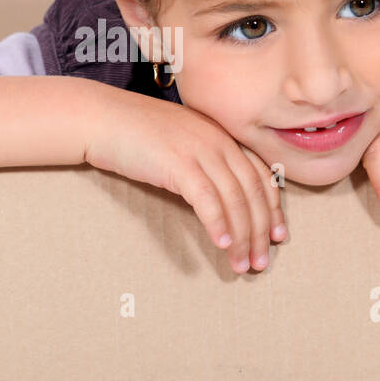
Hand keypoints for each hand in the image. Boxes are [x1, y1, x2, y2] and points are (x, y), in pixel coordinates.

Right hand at [82, 89, 287, 273]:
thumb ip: (200, 160)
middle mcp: (216, 140)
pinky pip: (206, 199)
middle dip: (262, 230)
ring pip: (234, 198)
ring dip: (243, 236)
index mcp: (220, 134)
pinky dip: (218, 224)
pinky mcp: (177, 163)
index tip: (279, 235)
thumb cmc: (133, 133)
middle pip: (252, 190)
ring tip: (242, 263)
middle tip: (262, 261)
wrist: (100, 117)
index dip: (273, 208)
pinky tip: (221, 244)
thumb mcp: (177, 142)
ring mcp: (198, 150)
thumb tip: (213, 195)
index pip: (261, 173)